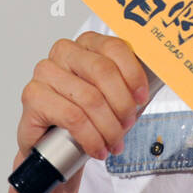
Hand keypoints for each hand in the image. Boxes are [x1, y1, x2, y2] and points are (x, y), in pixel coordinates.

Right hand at [17, 32, 148, 165]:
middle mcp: (64, 52)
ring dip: (109, 127)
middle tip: (128, 125)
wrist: (53, 146)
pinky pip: (72, 117)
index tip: (142, 98)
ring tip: (114, 143)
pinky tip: (97, 148)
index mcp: (86, 43)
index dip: (134, 74)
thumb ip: (129, 84)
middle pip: (103, 71)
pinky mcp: (33, 95)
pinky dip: (91, 138)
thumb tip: (159, 80)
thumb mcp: (112, 97)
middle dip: (122, 104)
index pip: (115, 48)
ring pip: (90, 99)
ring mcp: (45, 72)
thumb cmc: (86, 116)